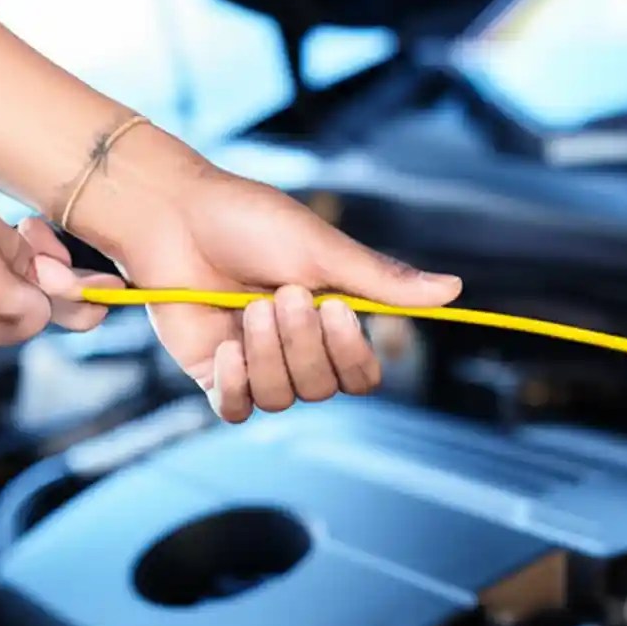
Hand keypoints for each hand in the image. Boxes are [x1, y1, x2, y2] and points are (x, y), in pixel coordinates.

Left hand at [103, 165, 461, 422]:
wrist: (172, 216)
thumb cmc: (247, 220)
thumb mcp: (320, 247)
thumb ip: (381, 280)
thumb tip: (454, 290)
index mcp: (330, 320)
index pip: (361, 373)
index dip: (352, 354)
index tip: (333, 307)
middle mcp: (297, 349)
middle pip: (324, 388)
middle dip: (302, 344)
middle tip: (278, 292)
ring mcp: (255, 364)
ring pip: (281, 399)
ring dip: (267, 355)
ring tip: (247, 307)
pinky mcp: (213, 374)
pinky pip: (236, 410)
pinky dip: (235, 384)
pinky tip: (225, 347)